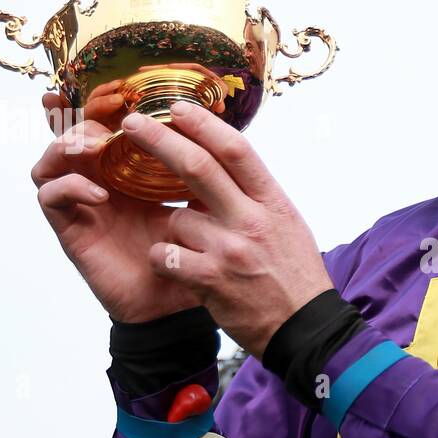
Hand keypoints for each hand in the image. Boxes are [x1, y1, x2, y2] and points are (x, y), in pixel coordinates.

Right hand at [32, 86, 204, 322]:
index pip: (110, 125)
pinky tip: (100, 194)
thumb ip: (207, 175)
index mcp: (131, 170)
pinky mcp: (71, 230)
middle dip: (80, 112)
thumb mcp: (206, 208)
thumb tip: (226, 132)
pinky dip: (70, 186)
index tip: (124, 85)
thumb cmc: (192, 256)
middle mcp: (102, 181)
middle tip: (102, 107)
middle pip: (72, 131)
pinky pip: (50, 197)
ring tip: (96, 144)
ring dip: (68, 144)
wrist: (176, 307)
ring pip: (52, 158)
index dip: (107, 101)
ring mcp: (83, 205)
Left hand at [117, 100, 332, 356]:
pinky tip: (180, 272)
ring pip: (176, 221)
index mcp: (272, 202)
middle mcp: (251, 220)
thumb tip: (222, 165)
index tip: (177, 107)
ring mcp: (230, 250)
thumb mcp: (286, 225)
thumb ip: (254, 196)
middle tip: (131, 123)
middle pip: (197, 168)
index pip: (235, 150)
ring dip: (174, 233)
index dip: (203, 124)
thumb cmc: (295, 275)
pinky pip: (165, 257)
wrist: (306, 330)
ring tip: (196, 253)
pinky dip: (163, 261)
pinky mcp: (211, 280)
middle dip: (159, 140)